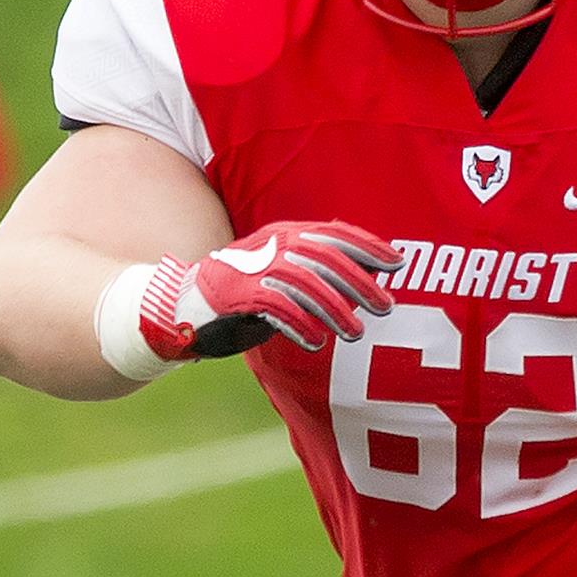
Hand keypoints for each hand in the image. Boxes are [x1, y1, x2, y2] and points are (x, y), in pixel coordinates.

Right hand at [105, 220, 403, 374]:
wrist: (180, 305)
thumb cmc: (241, 296)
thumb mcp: (281, 278)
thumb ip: (316, 274)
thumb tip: (367, 280)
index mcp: (283, 234)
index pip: (332, 234)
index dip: (366, 246)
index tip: (397, 263)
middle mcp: (269, 244)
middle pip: (324, 257)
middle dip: (359, 281)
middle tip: (386, 306)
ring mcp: (251, 267)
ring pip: (304, 283)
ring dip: (334, 309)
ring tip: (356, 334)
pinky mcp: (236, 294)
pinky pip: (275, 307)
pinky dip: (298, 324)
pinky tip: (315, 342)